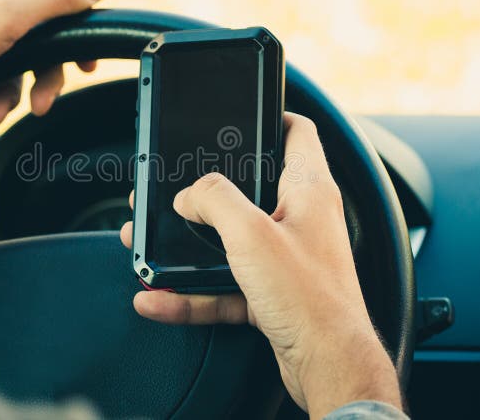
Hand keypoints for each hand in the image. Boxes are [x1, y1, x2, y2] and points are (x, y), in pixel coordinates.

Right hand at [119, 113, 401, 418]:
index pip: (298, 133)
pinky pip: (225, 285)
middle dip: (208, 189)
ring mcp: (287, 257)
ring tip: (151, 243)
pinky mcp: (273, 293)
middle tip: (176, 186)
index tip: (241, 112)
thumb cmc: (311, 300)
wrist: (327, 366)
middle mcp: (301, 220)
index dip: (271, 115)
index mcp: (309, 190)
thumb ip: (214, 201)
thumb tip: (188, 194)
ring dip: (191, 245)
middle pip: (252, 188)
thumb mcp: (251, 234)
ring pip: (231, 241)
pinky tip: (160, 298)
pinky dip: (193, 291)